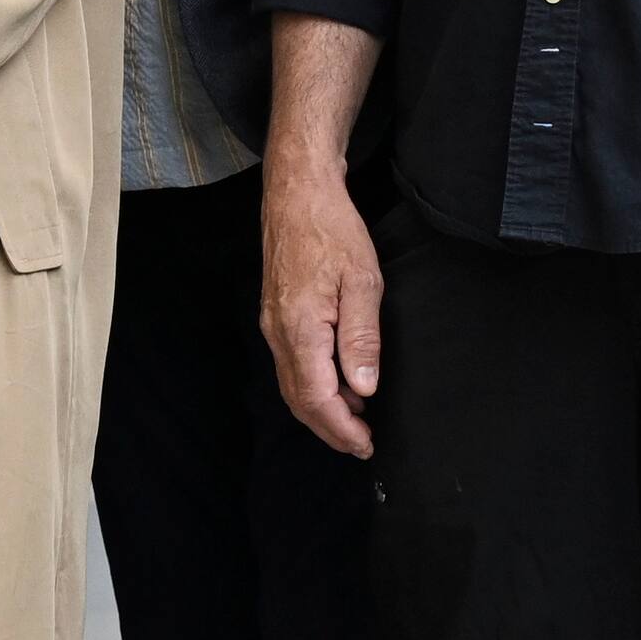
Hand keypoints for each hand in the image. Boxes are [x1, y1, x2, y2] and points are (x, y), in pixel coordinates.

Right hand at [260, 161, 384, 457]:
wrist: (296, 195)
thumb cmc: (332, 232)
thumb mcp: (362, 281)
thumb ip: (362, 337)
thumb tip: (364, 388)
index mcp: (301, 328)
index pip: (317, 397)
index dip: (342, 428)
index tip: (367, 444)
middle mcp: (279, 333)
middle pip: (299, 400)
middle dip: (330, 429)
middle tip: (363, 444)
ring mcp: (273, 326)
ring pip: (292, 386)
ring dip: (322, 411)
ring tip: (357, 421)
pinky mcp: (275, 316)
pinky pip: (291, 367)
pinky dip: (313, 387)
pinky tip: (340, 384)